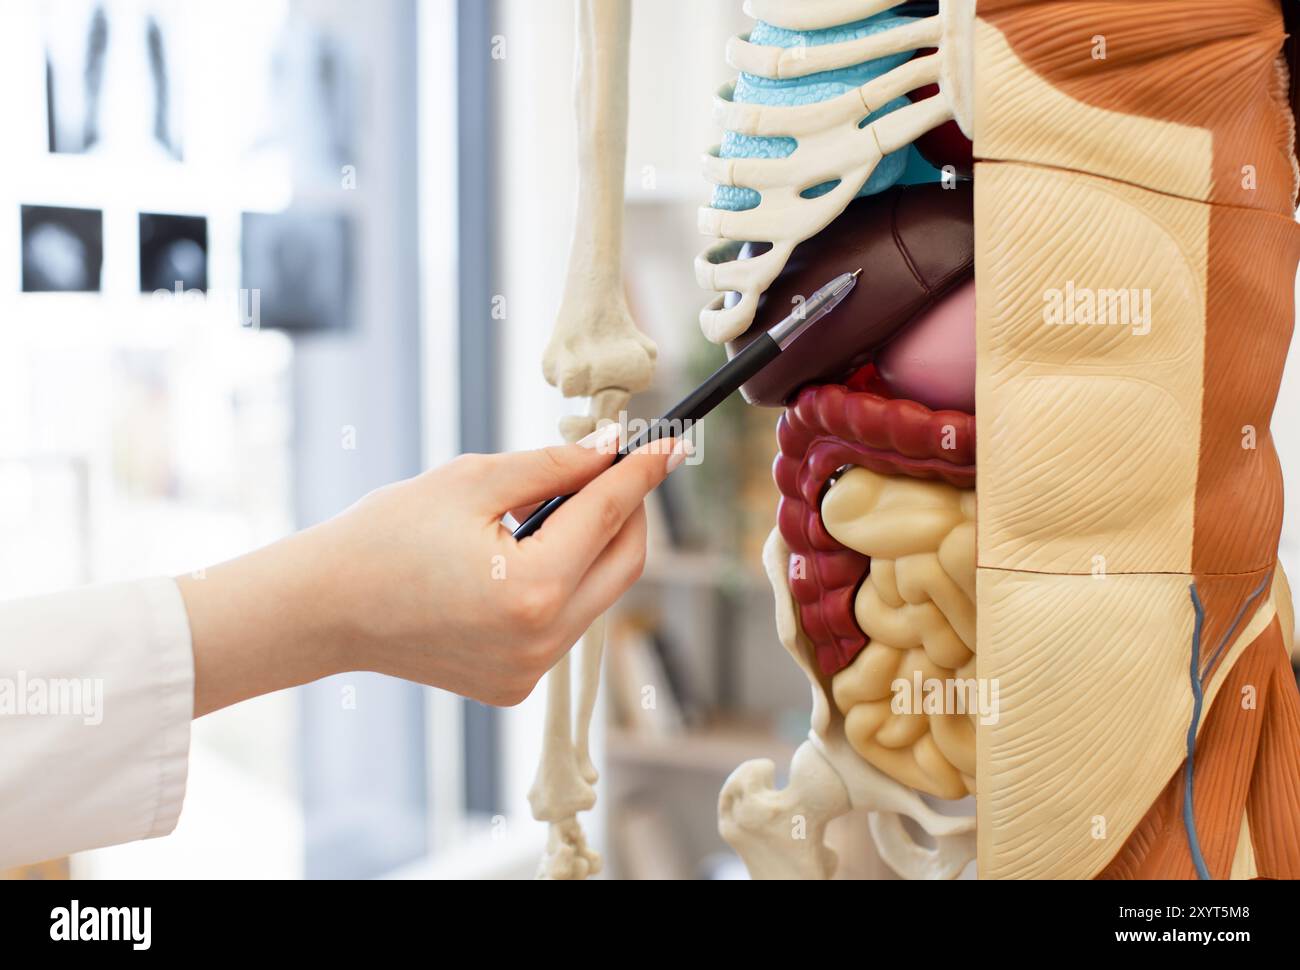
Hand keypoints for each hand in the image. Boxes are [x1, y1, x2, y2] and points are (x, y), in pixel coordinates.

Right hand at [179, 427, 687, 715]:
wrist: (326, 608)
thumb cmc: (387, 534)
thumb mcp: (472, 481)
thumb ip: (555, 465)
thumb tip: (612, 450)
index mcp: (532, 587)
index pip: (610, 514)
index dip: (643, 471)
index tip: (673, 443)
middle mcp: (541, 640)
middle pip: (623, 564)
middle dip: (629, 511)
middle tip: (619, 469)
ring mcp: (529, 671)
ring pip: (596, 595)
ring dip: (592, 548)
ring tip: (555, 508)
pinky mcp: (514, 686)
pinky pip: (562, 624)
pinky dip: (560, 584)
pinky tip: (522, 557)